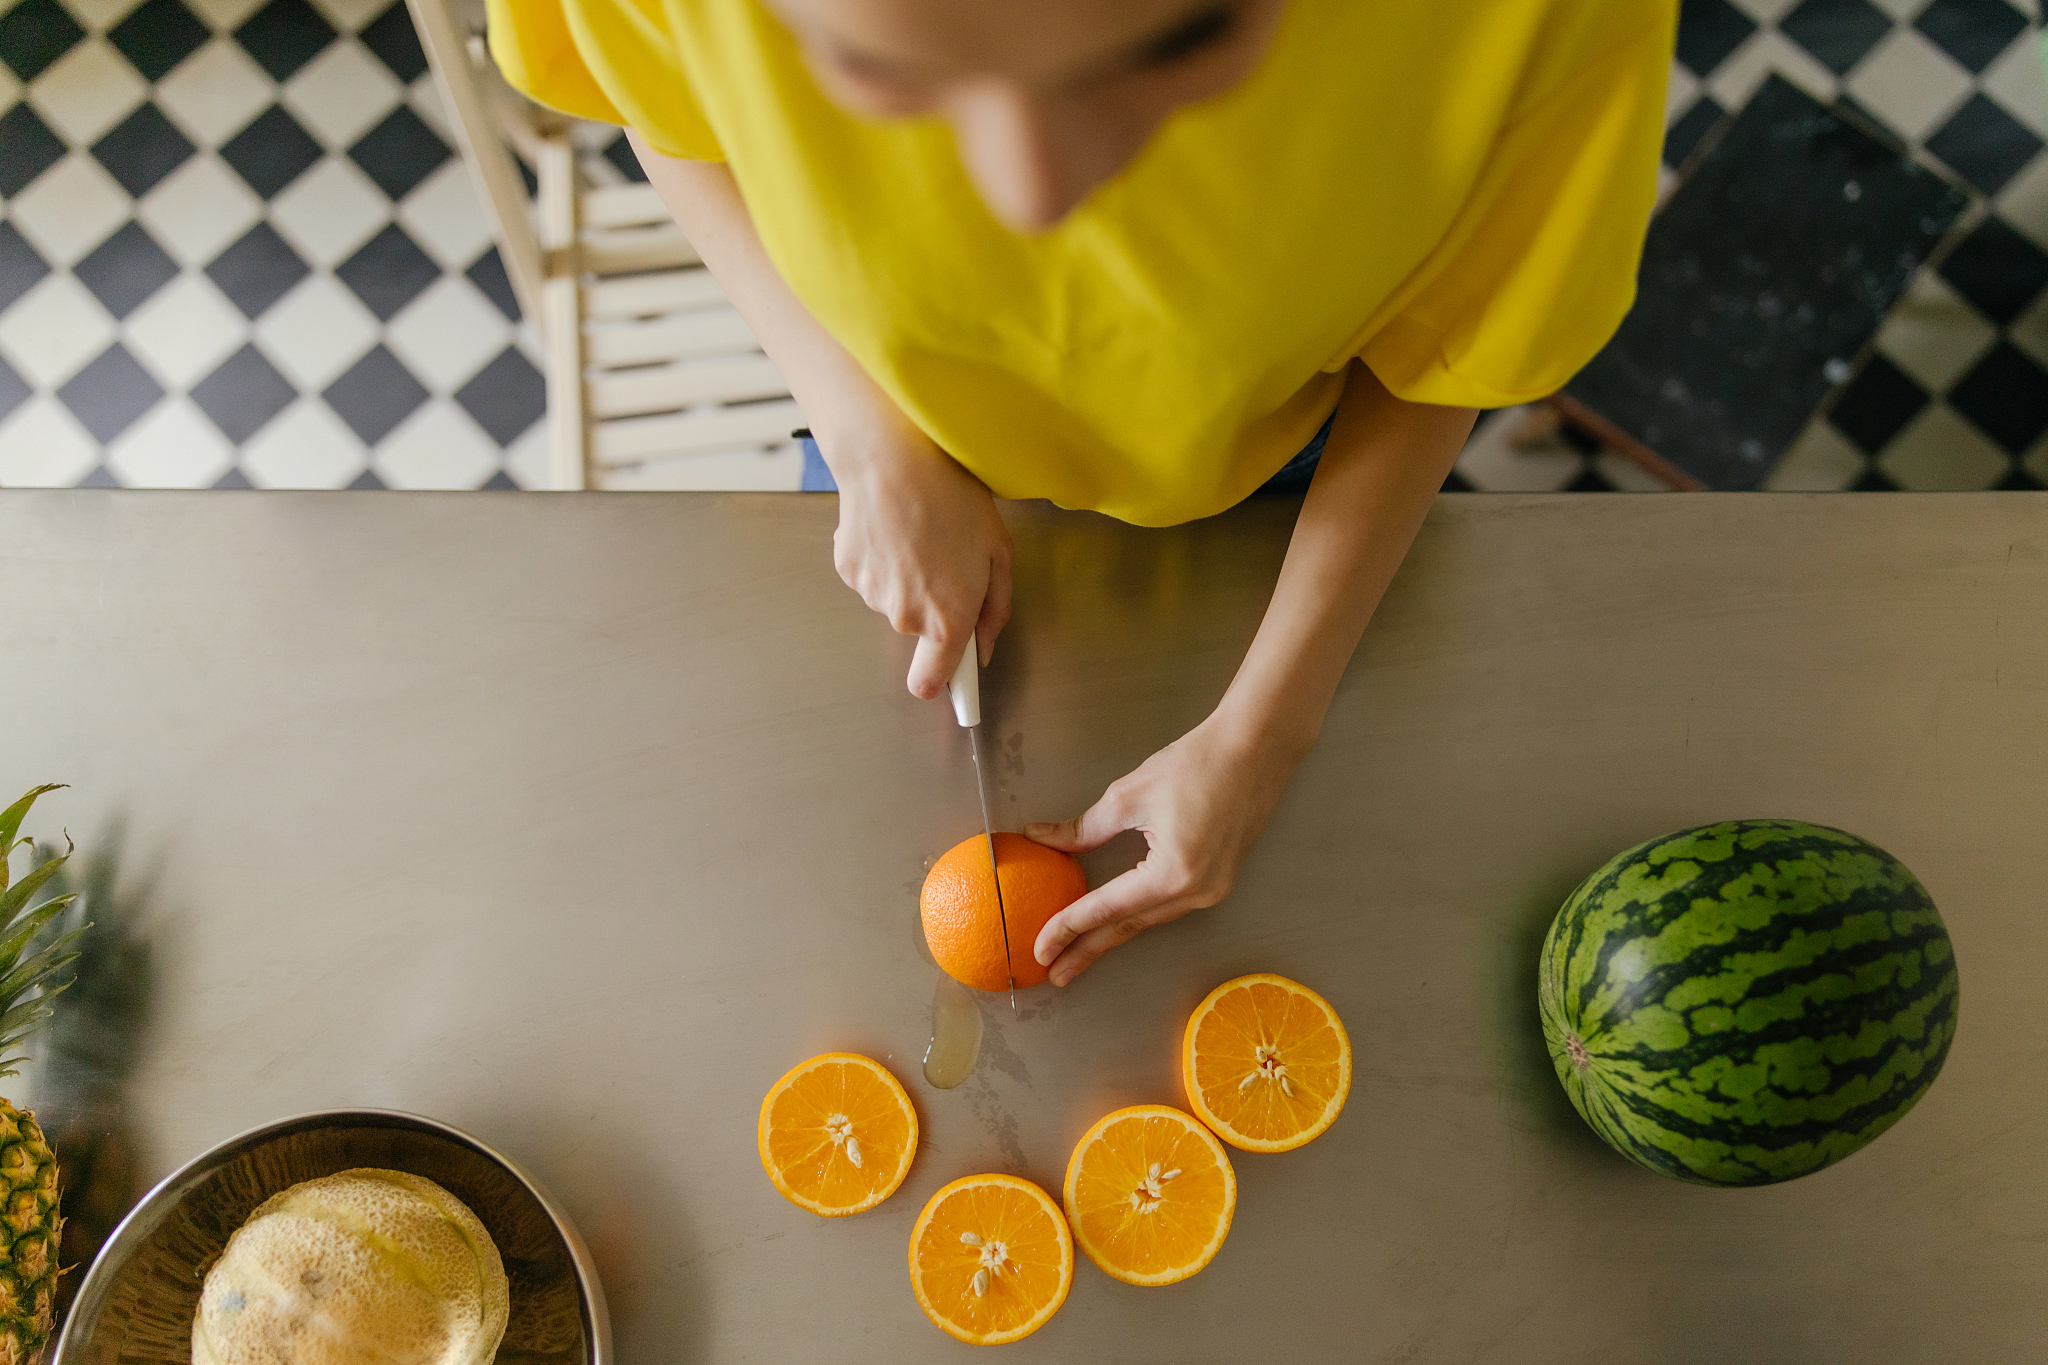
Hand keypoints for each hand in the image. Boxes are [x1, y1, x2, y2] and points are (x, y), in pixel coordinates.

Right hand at [824, 416, 1013, 698]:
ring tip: (920, 534)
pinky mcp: (848, 570)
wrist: (894, 457)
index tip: (953, 683)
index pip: (930, 684)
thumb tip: (982, 647)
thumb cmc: (953, 499)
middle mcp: (905, 617)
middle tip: (948, 559)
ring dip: (908, 578)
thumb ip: (995, 611)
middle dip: (934, 604)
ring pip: (895, 601)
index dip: (943, 684)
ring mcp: (871, 595)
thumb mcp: (998, 555)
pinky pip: (872, 578)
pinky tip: (895, 527)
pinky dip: (883, 560)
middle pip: (920, 630)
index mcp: (947, 619)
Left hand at [1025, 716, 1299, 985]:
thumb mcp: (1128, 796)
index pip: (1107, 910)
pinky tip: (1117, 918)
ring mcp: (1213, 890)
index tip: (1040, 950)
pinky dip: (1137, 914)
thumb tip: (1043, 838)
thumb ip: (1084, 829)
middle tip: (1054, 973)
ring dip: (1112, 935)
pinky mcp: (1219, 880)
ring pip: (1150, 919)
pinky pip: (1169, 906)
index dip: (1068, 929)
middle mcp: (1196, 893)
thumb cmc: (1195, 764)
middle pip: (1129, 927)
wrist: (1255, 748)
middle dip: (1088, 950)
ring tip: (1077, 951)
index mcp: (1172, 874)